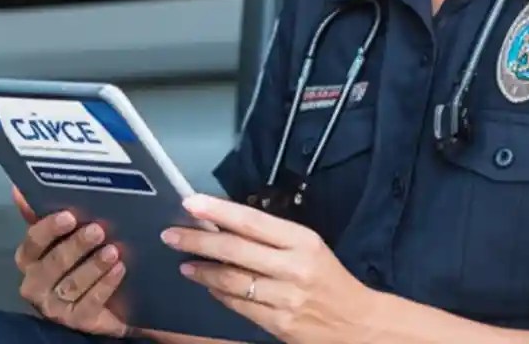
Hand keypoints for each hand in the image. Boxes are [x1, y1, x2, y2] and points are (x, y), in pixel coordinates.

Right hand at [12, 186, 138, 337]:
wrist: (112, 301)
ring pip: (71, 284)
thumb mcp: (67, 236)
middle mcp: (35, 284)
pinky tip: (119, 270)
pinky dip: (105, 285)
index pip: (32, 242)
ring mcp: (54, 306)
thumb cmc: (83, 260)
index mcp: (30, 259)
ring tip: (114, 250)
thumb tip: (19, 190)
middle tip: (98, 230)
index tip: (70, 215)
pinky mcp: (76, 322)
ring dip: (93, 265)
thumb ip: (44, 214)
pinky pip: (89, 303)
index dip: (49, 229)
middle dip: (75, 245)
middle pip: (52, 264)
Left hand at [161, 194, 377, 343]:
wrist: (356, 322)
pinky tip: (207, 284)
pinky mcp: (278, 324)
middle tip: (171, 234)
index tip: (190, 203)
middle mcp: (294, 268)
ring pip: (232, 280)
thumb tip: (225, 225)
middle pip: (236, 250)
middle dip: (198, 241)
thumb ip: (272, 238)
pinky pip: (239, 305)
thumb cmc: (329, 278)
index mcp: (303, 241)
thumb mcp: (309, 247)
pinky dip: (219, 293)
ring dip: (203, 270)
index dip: (218, 212)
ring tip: (185, 262)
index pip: (253, 221)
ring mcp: (285, 298)